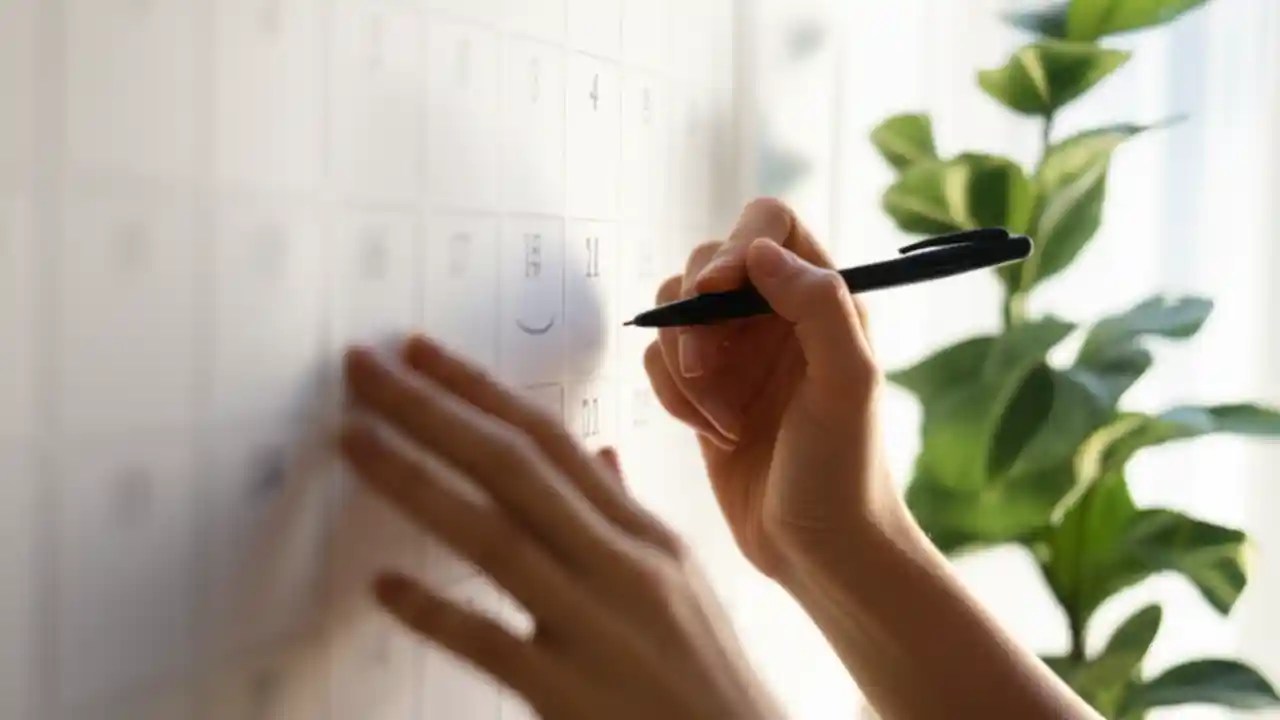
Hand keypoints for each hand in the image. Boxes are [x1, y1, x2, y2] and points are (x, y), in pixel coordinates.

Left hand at [339, 337, 781, 719]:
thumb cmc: (704, 673)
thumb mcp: (679, 581)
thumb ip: (628, 515)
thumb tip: (598, 455)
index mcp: (645, 535)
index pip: (551, 441)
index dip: (479, 390)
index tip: (420, 354)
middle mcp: (622, 566)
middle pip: (513, 468)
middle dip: (432, 410)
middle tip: (365, 370)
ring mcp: (596, 627)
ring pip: (493, 535)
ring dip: (415, 481)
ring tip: (355, 441)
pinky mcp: (569, 695)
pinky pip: (489, 641)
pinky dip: (433, 609)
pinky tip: (383, 585)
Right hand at [646, 198, 901, 580]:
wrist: (817, 551)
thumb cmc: (844, 470)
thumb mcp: (847, 382)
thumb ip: (817, 304)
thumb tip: (759, 250)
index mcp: (822, 299)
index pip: (769, 225)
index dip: (731, 244)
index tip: (712, 291)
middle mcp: (775, 316)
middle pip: (704, 264)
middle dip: (694, 319)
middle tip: (706, 371)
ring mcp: (735, 354)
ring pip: (673, 315)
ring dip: (683, 367)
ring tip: (719, 420)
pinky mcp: (703, 392)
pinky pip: (659, 364)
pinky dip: (672, 397)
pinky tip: (710, 434)